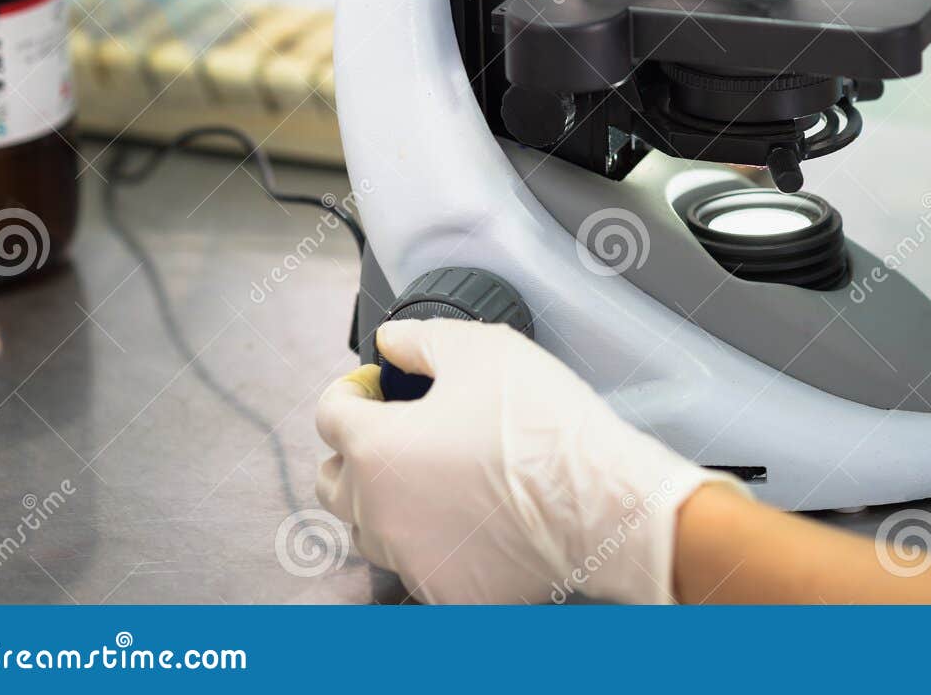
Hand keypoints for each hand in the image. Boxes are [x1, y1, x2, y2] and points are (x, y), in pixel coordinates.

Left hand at [315, 319, 738, 603]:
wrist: (602, 505)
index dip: (352, 387)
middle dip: (354, 449)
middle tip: (395, 428)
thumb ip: (421, 339)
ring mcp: (410, 558)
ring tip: (430, 475)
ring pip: (370, 529)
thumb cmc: (544, 428)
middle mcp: (378, 511)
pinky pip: (419, 564)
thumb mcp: (483, 349)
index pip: (328, 414)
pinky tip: (466, 518)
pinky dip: (430, 539)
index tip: (378, 382)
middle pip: (333, 481)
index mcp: (375, 448)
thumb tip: (392, 342)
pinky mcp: (446, 592)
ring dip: (386, 499)